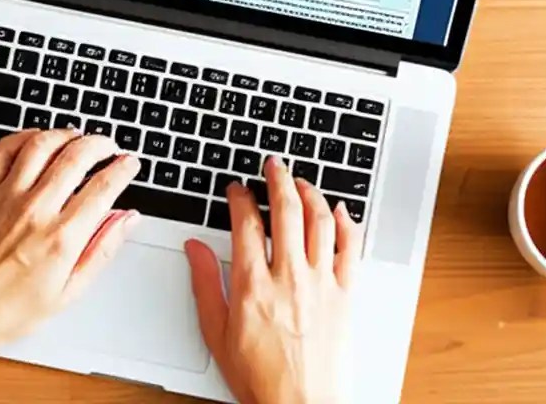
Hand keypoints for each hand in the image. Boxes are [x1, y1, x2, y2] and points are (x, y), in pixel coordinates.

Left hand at [0, 128, 140, 367]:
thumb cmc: (8, 310)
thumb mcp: (68, 292)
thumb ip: (102, 250)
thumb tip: (126, 220)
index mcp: (61, 239)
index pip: (103, 187)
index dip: (123, 169)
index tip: (129, 164)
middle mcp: (34, 212)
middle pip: (77, 157)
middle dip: (101, 144)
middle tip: (109, 147)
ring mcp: (6, 198)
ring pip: (42, 145)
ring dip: (66, 134)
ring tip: (77, 137)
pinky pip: (3, 150)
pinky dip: (24, 136)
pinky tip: (36, 139)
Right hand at [184, 157, 360, 403]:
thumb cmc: (260, 379)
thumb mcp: (217, 333)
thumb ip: (205, 284)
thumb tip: (195, 248)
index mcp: (252, 286)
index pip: (246, 224)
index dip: (240, 197)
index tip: (237, 188)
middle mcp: (289, 278)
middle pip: (286, 210)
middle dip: (278, 179)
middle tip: (273, 166)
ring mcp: (321, 284)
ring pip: (320, 221)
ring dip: (311, 193)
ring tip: (302, 181)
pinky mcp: (346, 295)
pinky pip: (351, 248)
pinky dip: (347, 223)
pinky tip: (340, 211)